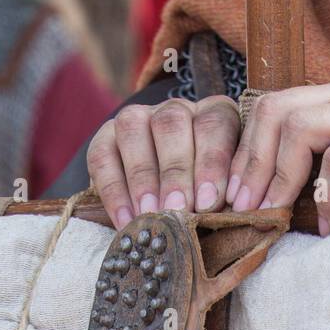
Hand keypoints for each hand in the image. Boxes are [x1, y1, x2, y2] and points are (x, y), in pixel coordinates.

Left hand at [85, 80, 329, 233]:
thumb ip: (314, 182)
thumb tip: (259, 209)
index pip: (270, 109)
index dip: (242, 153)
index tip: (229, 199)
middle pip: (275, 109)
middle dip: (249, 164)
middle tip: (241, 211)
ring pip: (301, 126)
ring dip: (277, 178)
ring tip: (273, 218)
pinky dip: (329, 195)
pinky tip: (329, 227)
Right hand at [87, 95, 240, 227]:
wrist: (164, 207)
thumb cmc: (205, 202)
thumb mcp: (223, 197)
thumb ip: (225, 200)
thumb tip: (226, 218)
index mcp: (214, 114)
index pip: (214, 125)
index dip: (212, 163)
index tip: (209, 203)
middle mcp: (176, 109)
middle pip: (172, 124)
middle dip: (176, 172)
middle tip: (178, 209)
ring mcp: (137, 118)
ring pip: (134, 130)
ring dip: (143, 177)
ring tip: (149, 214)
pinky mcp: (105, 137)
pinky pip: (102, 156)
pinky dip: (114, 191)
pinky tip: (126, 219)